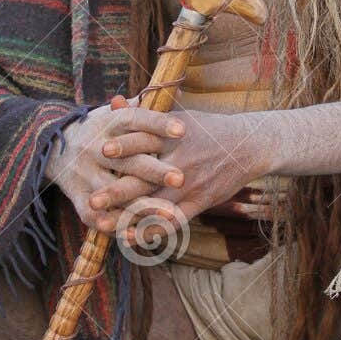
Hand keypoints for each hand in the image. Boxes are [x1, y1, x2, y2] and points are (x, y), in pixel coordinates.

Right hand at [46, 95, 185, 231]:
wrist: (53, 147)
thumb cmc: (101, 131)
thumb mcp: (117, 114)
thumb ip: (146, 107)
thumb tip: (180, 93)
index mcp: (109, 123)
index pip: (135, 120)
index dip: (158, 124)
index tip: (183, 130)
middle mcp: (96, 147)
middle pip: (128, 159)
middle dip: (155, 170)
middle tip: (181, 178)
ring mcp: (84, 172)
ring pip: (113, 191)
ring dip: (140, 204)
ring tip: (169, 213)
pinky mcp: (76, 194)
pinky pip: (92, 213)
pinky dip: (111, 223)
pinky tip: (132, 234)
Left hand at [115, 107, 275, 250]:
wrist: (248, 146)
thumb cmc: (208, 128)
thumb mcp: (179, 115)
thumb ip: (145, 111)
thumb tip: (114, 101)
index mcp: (175, 136)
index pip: (147, 139)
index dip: (125, 145)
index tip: (101, 150)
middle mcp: (182, 161)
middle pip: (146, 178)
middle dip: (117, 191)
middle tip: (92, 200)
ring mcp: (191, 184)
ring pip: (156, 205)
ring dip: (128, 218)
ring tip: (103, 225)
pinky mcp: (199, 202)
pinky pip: (173, 221)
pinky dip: (151, 231)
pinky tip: (130, 238)